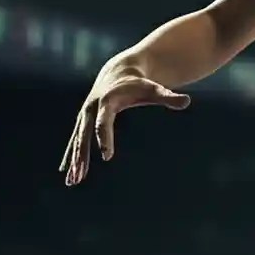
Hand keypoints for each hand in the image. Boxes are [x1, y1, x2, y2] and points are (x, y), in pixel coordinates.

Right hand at [59, 63, 190, 185]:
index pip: (104, 122)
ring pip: (77, 141)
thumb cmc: (139, 84)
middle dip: (82, 155)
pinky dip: (71, 156)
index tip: (107, 156)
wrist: (118, 73)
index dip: (105, 138)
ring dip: (73, 160)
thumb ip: (168, 96)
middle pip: (84, 135)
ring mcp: (85, 116)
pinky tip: (68, 173)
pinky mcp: (84, 121)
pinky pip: (75, 141)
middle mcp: (91, 109)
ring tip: (72, 181)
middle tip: (81, 174)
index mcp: (107, 102)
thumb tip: (187, 101)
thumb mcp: (154, 89)